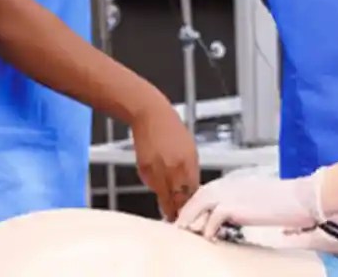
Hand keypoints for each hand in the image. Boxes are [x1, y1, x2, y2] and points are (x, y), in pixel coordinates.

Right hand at [130, 99, 199, 220]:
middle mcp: (173, 170)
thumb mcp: (190, 151)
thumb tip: (192, 193)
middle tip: (181, 220)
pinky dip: (157, 189)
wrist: (151, 116)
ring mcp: (157, 172)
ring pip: (164, 198)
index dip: (192, 208)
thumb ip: (191, 173)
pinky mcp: (144, 171)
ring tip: (172, 209)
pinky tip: (161, 185)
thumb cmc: (174, 132)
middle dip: (179, 212)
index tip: (194, 217)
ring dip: (168, 205)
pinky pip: (152, 187)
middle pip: (178, 201)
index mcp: (189, 165)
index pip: (192, 195)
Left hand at [176, 171, 322, 237]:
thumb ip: (239, 204)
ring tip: (184, 234)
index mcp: (233, 183)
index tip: (186, 221)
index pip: (204, 193)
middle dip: (185, 213)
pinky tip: (208, 238)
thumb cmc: (284, 201)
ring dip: (190, 220)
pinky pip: (212, 218)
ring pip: (199, 205)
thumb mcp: (256, 200)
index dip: (193, 208)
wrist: (301, 197)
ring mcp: (231, 194)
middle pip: (197, 197)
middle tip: (176, 229)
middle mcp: (228, 185)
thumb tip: (226, 218)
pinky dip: (207, 228)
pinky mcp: (236, 206)